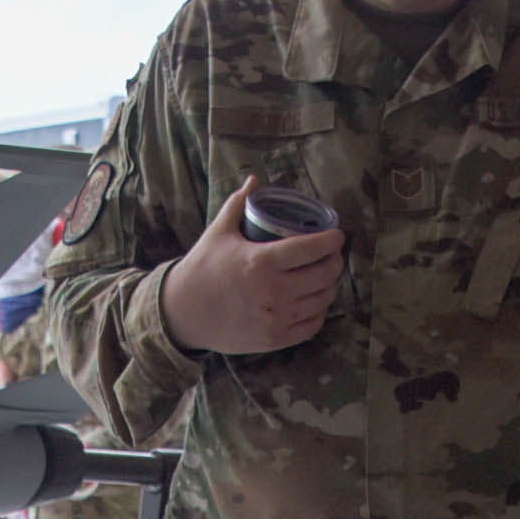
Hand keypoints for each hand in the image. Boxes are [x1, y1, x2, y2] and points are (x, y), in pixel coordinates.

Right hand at [159, 187, 344, 355]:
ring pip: (322, 300)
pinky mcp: (274, 339)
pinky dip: (319, 312)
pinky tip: (316, 301)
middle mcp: (273, 291)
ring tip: (326, 276)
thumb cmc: (202, 268)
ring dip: (330, 286)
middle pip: (324, 274)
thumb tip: (254, 179)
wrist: (183, 313)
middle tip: (333, 255)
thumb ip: (239, 204)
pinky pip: (311, 326)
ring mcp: (276, 318)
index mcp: (261, 261)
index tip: (337, 235)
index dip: (332, 240)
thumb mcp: (219, 232)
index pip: (312, 248)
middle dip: (335, 261)